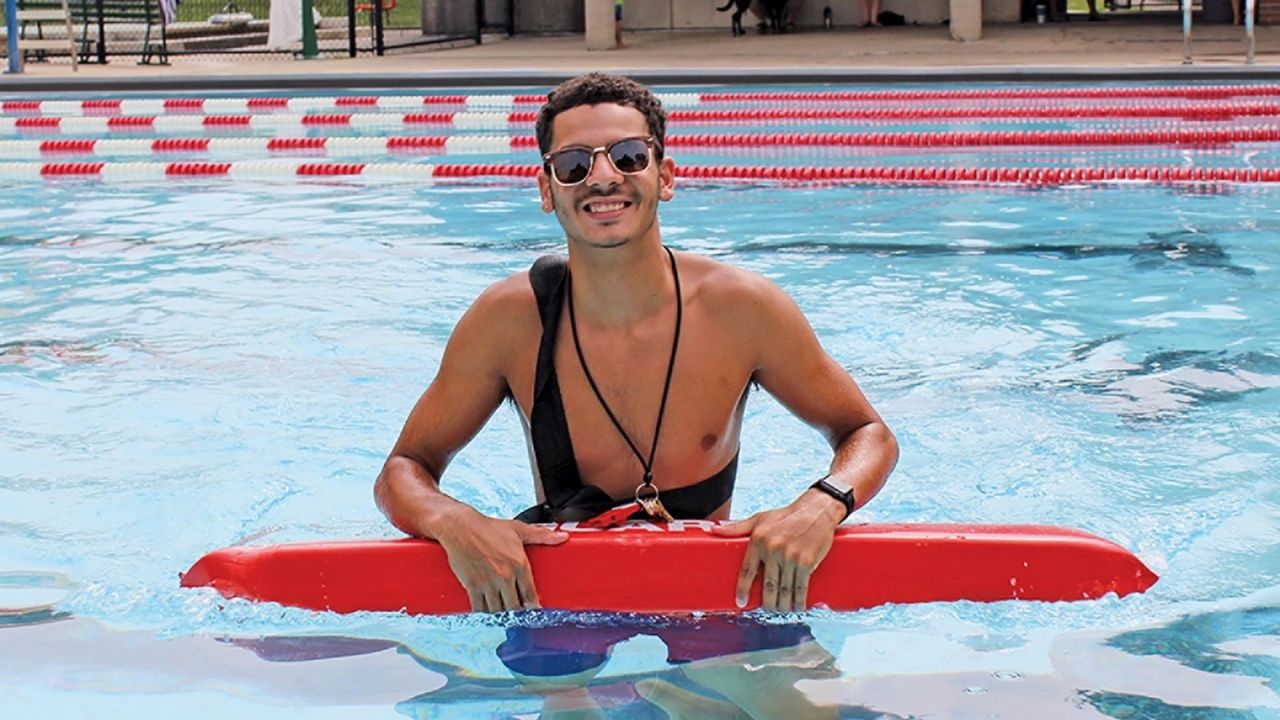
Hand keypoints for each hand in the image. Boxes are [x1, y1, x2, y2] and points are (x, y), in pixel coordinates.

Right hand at [436, 512, 567, 611]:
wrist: (460, 527)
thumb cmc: (489, 528)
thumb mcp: (518, 530)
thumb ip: (542, 535)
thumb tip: (562, 537)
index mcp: (519, 564)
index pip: (530, 595)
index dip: (533, 606)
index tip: (534, 611)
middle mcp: (505, 576)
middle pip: (515, 607)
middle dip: (517, 612)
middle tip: (518, 613)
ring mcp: (487, 583)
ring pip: (498, 610)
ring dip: (502, 614)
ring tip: (505, 614)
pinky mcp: (472, 586)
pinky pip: (480, 608)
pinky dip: (484, 612)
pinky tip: (488, 611)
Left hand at [712, 492, 843, 611]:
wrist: (816, 510)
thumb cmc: (786, 516)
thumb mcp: (759, 518)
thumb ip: (737, 527)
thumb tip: (713, 529)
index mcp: (758, 540)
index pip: (747, 570)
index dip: (743, 589)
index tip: (741, 602)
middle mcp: (773, 549)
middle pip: (768, 585)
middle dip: (767, 602)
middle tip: (767, 609)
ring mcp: (791, 556)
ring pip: (784, 589)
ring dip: (783, 605)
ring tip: (781, 610)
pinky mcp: (807, 562)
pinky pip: (801, 587)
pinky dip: (799, 601)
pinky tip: (797, 607)